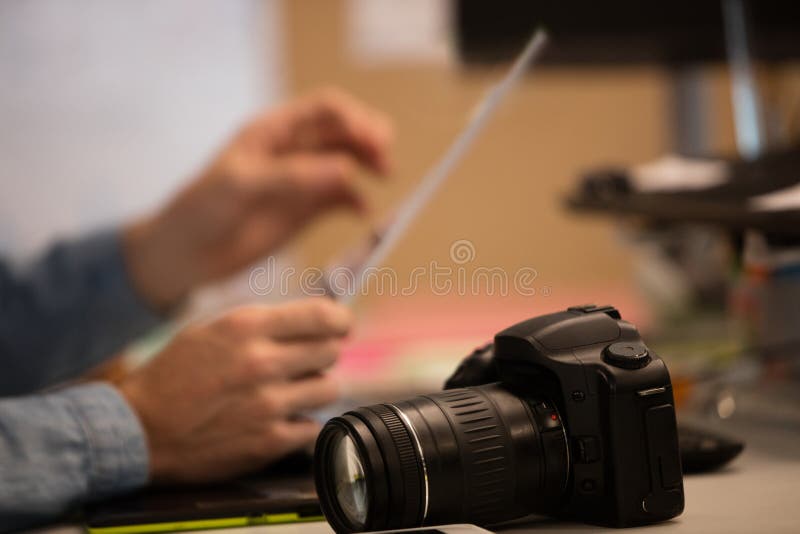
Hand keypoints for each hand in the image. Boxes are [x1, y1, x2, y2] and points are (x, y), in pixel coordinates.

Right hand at [117, 298, 350, 482]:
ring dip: (314, 389)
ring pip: (329, 388)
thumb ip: (262, 323)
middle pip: (331, 351)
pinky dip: (300, 423)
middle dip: (321, 355)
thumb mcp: (212, 330)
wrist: (139, 430)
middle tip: (303, 363)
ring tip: (288, 392)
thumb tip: (315, 318)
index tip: (341, 326)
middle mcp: (261, 362)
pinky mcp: (269, 441)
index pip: (323, 315)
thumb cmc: (173, 376)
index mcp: (246, 327)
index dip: (340, 321)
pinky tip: (277, 419)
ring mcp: (267, 404)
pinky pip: (313, 425)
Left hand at [123, 87, 392, 310]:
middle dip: (368, 140)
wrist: (184, 255)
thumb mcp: (241, 186)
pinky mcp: (305, 210)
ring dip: (368, 166)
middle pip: (342, 133)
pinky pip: (341, 198)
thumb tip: (346, 168)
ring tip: (384, 178)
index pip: (324, 110)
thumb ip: (293, 176)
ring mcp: (302, 181)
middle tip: (386, 160)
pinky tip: (365, 211)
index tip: (374, 139)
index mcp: (273, 131)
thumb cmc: (201, 210)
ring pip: (347, 163)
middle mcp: (293, 151)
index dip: (353, 118)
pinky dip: (358, 201)